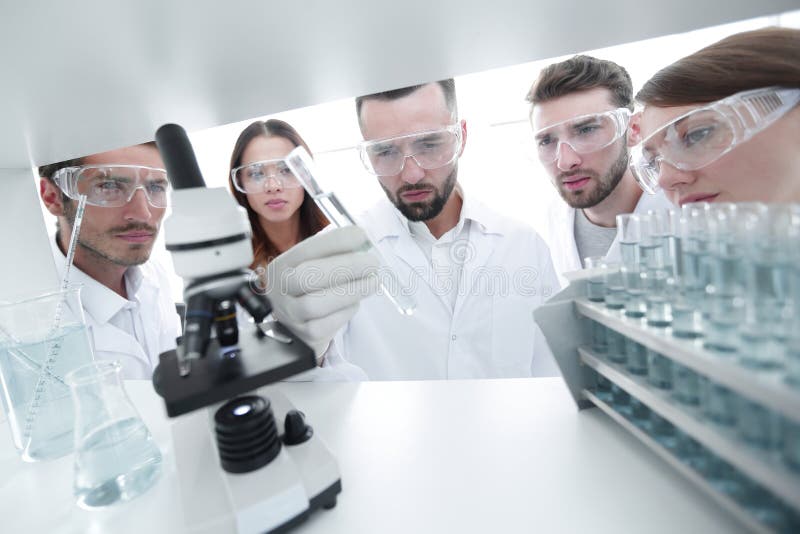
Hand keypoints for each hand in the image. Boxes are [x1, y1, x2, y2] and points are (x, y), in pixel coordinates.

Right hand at [265, 226, 379, 358]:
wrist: (297, 326)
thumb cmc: (310, 289)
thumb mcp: (312, 266)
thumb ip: (333, 254)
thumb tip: (362, 242)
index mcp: (282, 265)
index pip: (306, 250)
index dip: (335, 242)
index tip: (361, 236)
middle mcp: (280, 290)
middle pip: (308, 277)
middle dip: (346, 267)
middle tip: (372, 263)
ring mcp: (290, 315)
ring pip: (317, 303)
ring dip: (351, 290)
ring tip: (372, 282)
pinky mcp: (305, 335)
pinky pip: (328, 323)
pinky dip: (346, 310)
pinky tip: (355, 302)